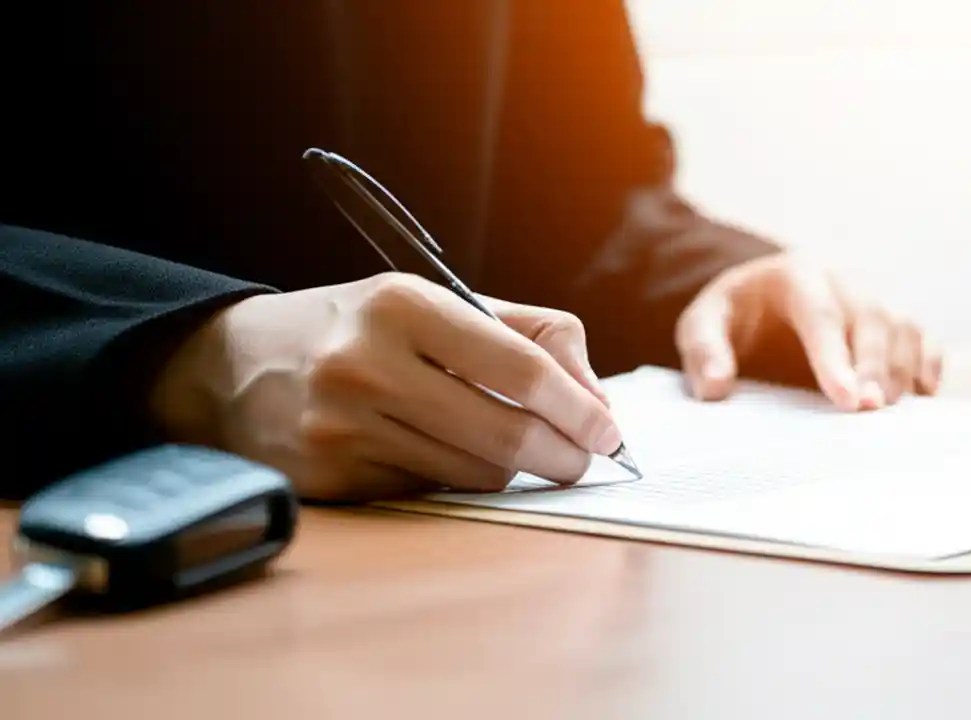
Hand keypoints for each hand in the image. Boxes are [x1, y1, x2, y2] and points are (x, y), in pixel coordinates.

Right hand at [147, 272, 619, 500]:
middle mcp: (367, 365)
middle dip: (562, 455)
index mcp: (402, 305)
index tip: (609, 430)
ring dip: (514, 472)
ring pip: (473, 473)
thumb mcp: (432, 302)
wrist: (231, 367)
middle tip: (582, 460)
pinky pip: (429, 491)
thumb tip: (595, 396)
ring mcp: (343, 427)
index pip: (518, 367)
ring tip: (522, 454)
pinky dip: (456, 480)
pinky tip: (445, 455)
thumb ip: (525, 332)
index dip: (577, 406)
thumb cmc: (355, 328)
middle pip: (504, 434)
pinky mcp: (331, 476)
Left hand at [675, 253, 941, 409]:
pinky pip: (922, 340)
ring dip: (902, 370)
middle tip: (870, 410)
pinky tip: (921, 397)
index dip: (836, 357)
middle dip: (875, 365)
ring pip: (902, 327)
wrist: (757, 305)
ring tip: (888, 412)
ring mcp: (870, 301)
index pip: (820, 313)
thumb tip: (715, 387)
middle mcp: (841, 282)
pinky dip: (928, 366)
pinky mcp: (889, 326)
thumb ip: (703, 350)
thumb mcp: (701, 325)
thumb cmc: (731, 318)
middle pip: (871, 318)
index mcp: (795, 276)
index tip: (846, 399)